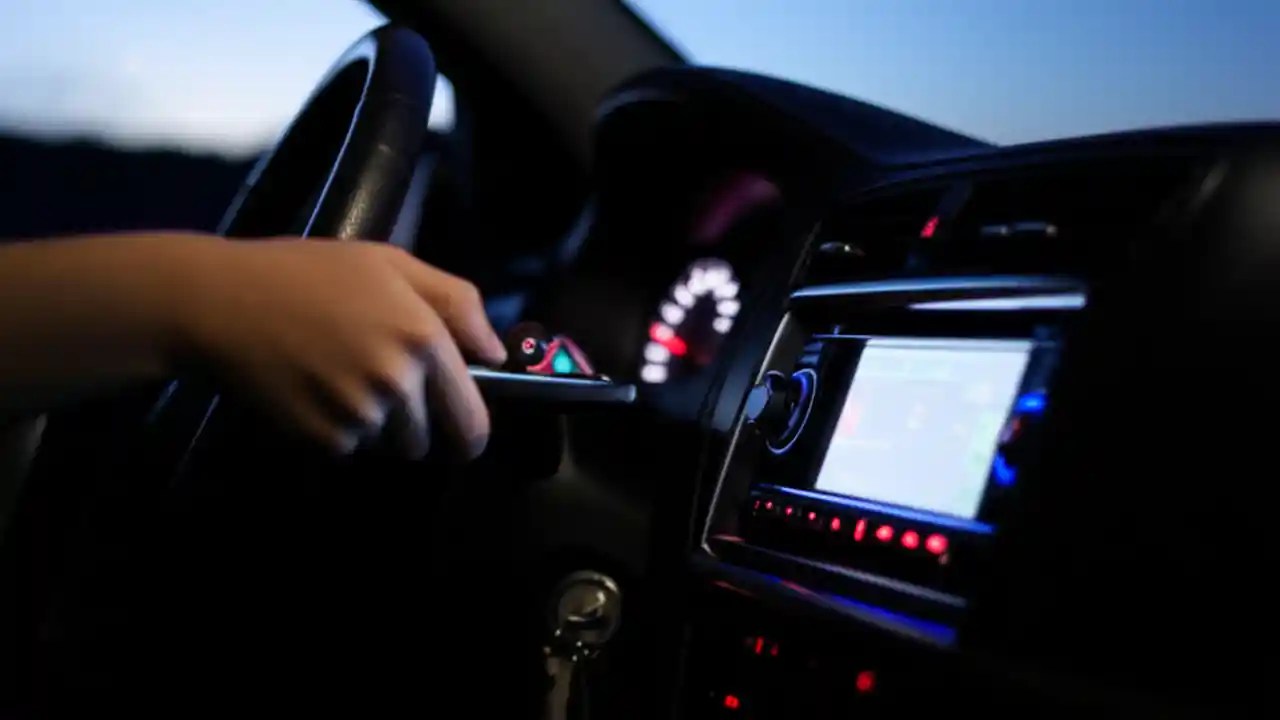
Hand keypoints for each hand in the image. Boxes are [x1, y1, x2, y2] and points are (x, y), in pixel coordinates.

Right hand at [181, 238, 505, 458]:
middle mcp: (397, 383)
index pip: (471, 420)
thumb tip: (495, 354)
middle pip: (429, 441)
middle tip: (380, 387)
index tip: (457, 425)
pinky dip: (338, 431)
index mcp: (424, 338)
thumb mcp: (390, 264)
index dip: (468, 428)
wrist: (220, 302)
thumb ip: (456, 303)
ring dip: (377, 428)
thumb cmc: (309, 274)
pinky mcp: (320, 439)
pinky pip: (349, 450)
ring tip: (342, 378)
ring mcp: (358, 416)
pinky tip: (315, 390)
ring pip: (390, 447)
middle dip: (416, 426)